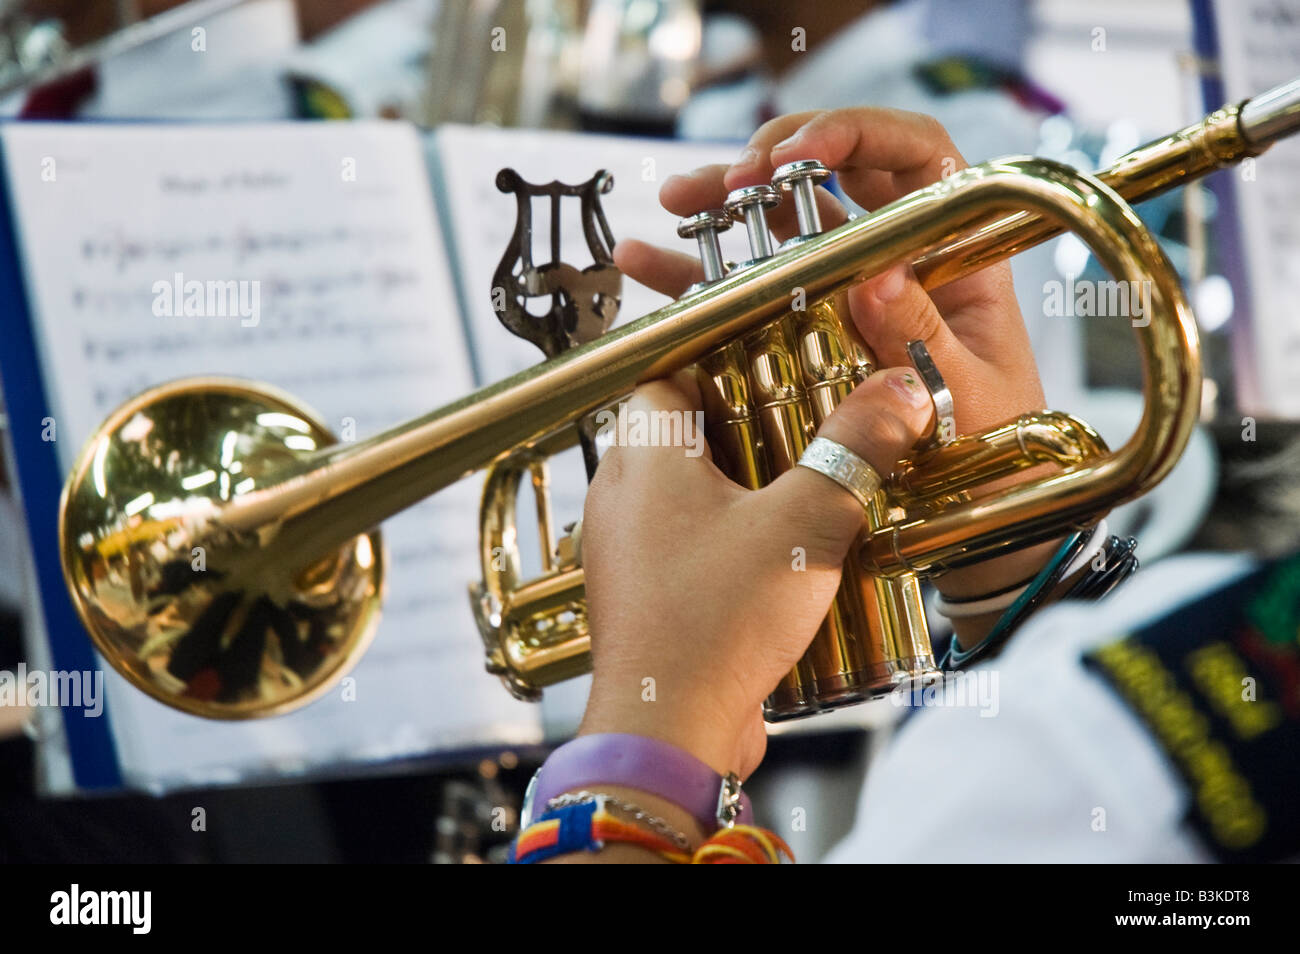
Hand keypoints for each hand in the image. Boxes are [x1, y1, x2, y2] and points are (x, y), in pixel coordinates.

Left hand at [580, 368, 934, 779]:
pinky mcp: (645, 597)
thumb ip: (854, 450)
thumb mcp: (805, 523)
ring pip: (686, 493)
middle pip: (681, 433)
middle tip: (804, 430)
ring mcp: (626, 551)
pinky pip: (687, 546)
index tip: (777, 365)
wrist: (669, 730)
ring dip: (741, 490)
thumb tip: (899, 391)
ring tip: (803, 493)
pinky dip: (729, 541)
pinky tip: (780, 559)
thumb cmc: (715, 622)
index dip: (723, 361)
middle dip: (745, 429)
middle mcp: (619, 497)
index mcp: (641, 456)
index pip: (667, 372)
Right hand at [617, 107, 1061, 601]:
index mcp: (958, 255)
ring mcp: (844, 295)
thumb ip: (922, 336)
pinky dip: (698, 277)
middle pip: (833, 178)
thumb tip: (873, 273)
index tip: (801, 150)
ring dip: (723, 209)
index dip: (858, 132)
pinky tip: (647, 263)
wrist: (982, 519)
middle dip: (772, 162)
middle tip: (726, 178)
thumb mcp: (965, 396)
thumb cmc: (993, 454)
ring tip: (673, 204)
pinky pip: (747, 291)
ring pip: (781, 226)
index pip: (916, 157)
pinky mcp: (801, 333)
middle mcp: (897, 261)